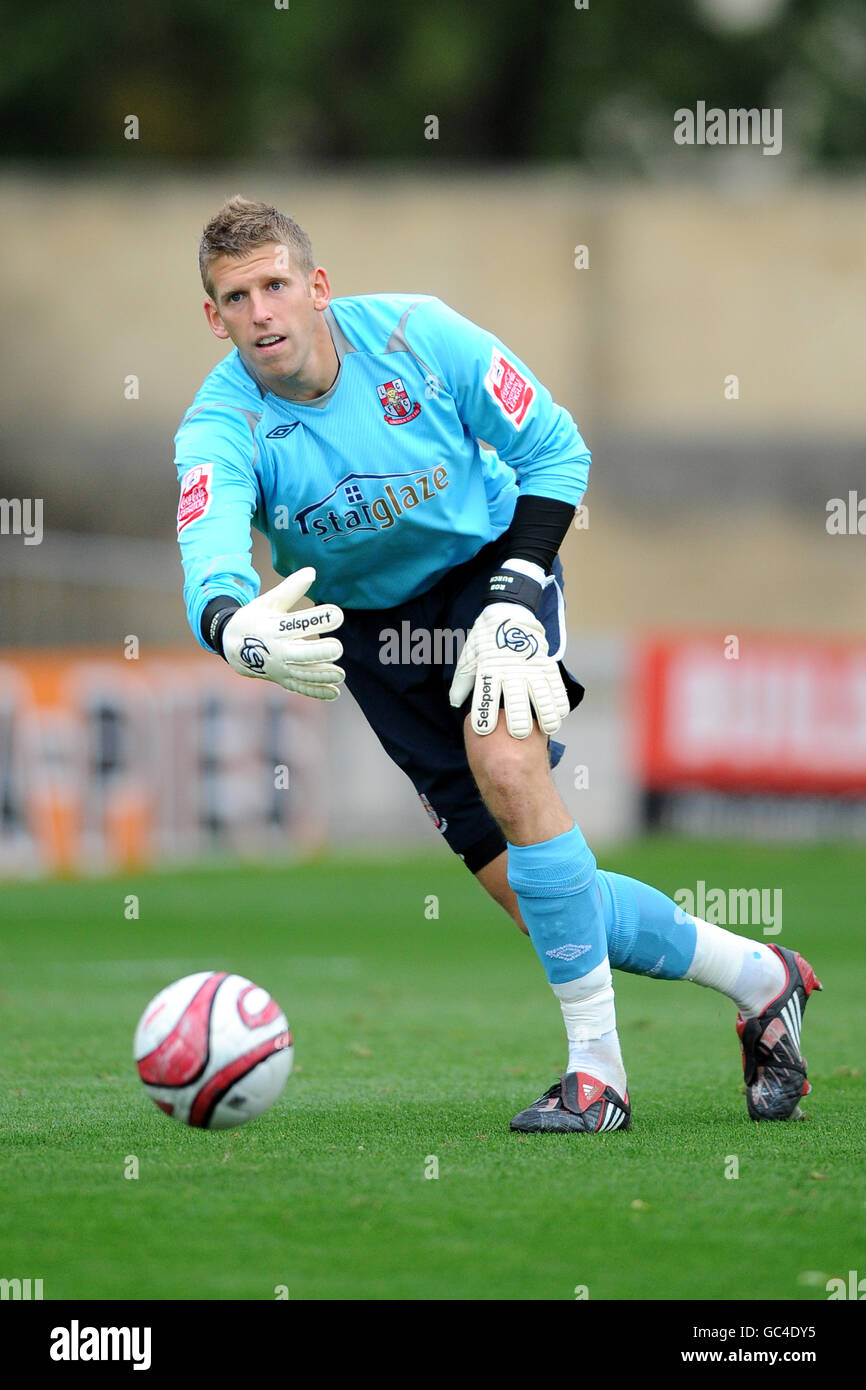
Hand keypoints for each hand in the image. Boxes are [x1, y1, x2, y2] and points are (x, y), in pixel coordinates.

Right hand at [222, 567, 344, 699]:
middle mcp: (276, 650)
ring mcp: (279, 668)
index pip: (298, 623)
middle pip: (300, 654)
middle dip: (319, 652)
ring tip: (340, 674)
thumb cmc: (254, 619)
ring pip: (302, 674)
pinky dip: (317, 692)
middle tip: (338, 647)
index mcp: (273, 628)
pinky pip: (301, 688)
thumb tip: (312, 571)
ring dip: (321, 675)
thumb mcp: (267, 602)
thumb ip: (290, 589)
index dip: (318, 619)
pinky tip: (334, 692)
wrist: (231, 646)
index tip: (338, 614)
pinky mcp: (283, 680)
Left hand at [449, 602, 569, 738]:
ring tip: (548, 729)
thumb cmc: (485, 640)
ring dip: (545, 713)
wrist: (509, 613)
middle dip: (518, 718)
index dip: (484, 713)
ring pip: (540, 693)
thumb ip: (462, 682)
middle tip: (519, 734)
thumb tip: (455, 703)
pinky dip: (559, 699)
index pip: (486, 695)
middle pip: (515, 698)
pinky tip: (560, 714)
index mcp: (489, 669)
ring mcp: (530, 666)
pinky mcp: (545, 663)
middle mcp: (510, 670)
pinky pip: (555, 684)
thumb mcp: (469, 657)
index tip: (484, 730)